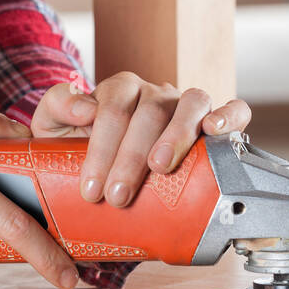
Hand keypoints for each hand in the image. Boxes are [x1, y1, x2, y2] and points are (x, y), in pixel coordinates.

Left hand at [31, 73, 250, 206]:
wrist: (112, 172)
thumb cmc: (82, 150)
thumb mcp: (55, 129)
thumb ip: (57, 108)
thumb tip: (84, 107)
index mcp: (120, 90)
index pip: (112, 106)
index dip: (101, 147)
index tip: (91, 189)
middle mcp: (156, 93)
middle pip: (150, 111)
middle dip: (130, 156)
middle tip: (116, 197)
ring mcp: (186, 105)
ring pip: (191, 104)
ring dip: (176, 135)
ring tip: (160, 167)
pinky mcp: (214, 121)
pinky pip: (234, 109)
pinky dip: (229, 116)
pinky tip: (216, 131)